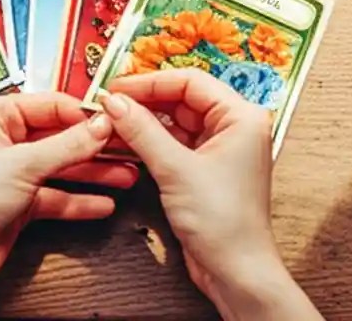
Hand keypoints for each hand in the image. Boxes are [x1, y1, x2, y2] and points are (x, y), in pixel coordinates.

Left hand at [0, 93, 137, 320]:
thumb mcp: (23, 164)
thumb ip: (69, 144)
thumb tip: (103, 123)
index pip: (50, 105)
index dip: (84, 113)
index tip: (116, 120)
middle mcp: (2, 141)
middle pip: (60, 136)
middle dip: (95, 145)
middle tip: (127, 147)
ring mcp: (12, 173)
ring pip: (62, 166)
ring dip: (94, 173)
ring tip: (127, 175)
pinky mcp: (19, 202)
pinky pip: (57, 195)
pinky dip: (79, 200)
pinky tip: (104, 203)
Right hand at [98, 69, 321, 320]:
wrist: (235, 270)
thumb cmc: (224, 222)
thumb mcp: (175, 170)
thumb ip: (143, 131)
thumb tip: (116, 102)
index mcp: (242, 117)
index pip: (191, 81)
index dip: (151, 81)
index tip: (118, 86)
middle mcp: (235, 128)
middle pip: (182, 100)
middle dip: (145, 101)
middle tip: (109, 103)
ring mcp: (220, 149)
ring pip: (176, 123)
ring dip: (144, 123)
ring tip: (111, 121)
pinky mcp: (206, 170)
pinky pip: (175, 145)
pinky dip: (151, 143)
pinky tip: (125, 141)